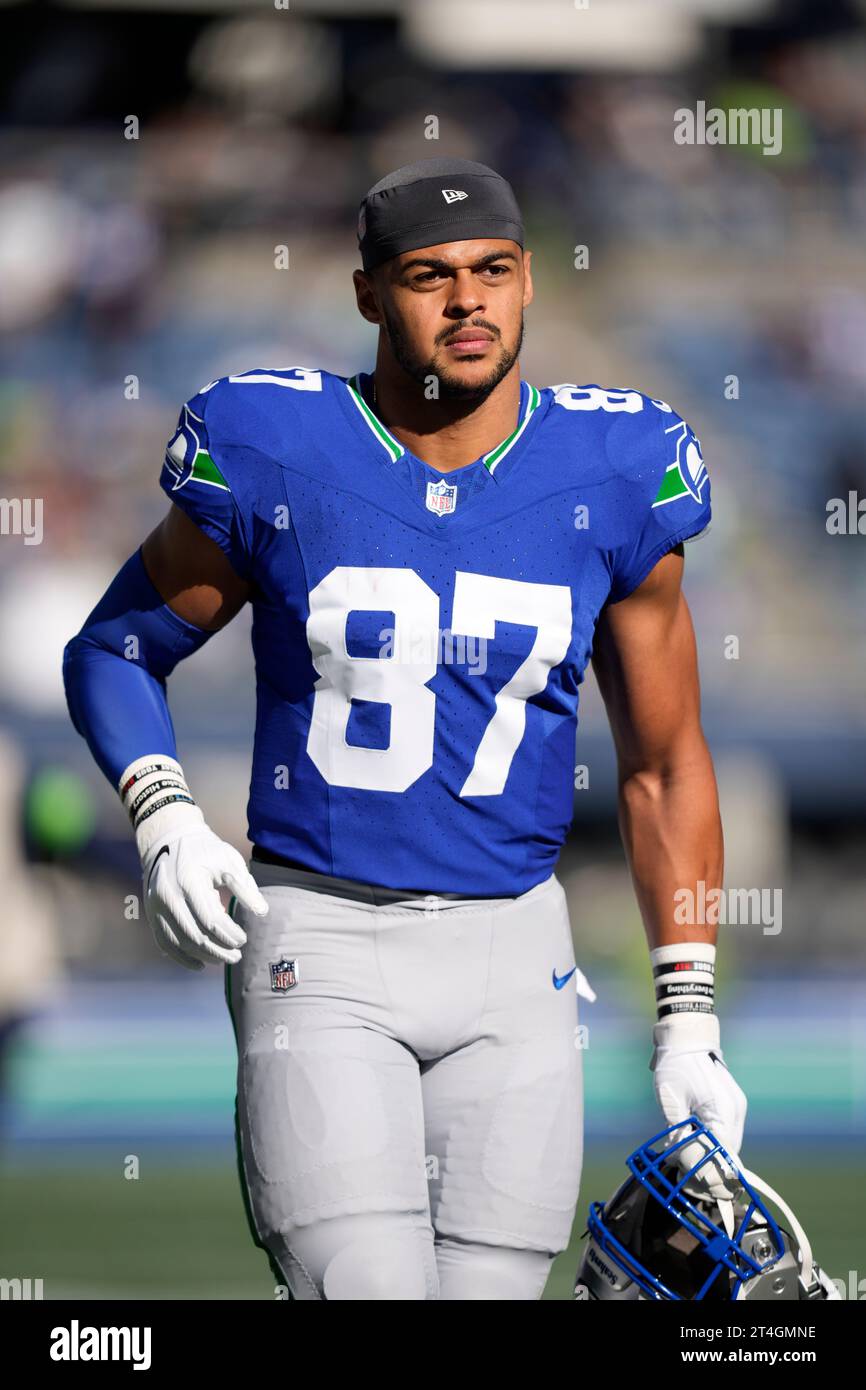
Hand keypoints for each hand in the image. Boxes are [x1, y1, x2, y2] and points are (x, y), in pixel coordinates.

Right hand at [141, 819, 267, 970]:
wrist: (170, 839)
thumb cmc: (206, 850)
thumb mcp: (230, 861)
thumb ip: (246, 887)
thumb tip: (262, 913)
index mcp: (190, 880)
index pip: (211, 919)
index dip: (229, 935)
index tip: (244, 939)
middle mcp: (169, 895)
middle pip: (196, 935)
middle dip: (219, 950)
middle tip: (238, 956)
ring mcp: (156, 906)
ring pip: (180, 943)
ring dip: (204, 956)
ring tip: (224, 959)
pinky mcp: (151, 913)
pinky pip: (164, 942)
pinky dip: (181, 957)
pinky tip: (199, 964)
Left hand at [650, 1011, 746, 1200]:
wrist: (687, 1037)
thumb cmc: (676, 1065)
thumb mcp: (670, 1100)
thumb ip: (678, 1131)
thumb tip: (679, 1158)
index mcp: (723, 1111)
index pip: (723, 1154)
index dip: (711, 1173)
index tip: (695, 1186)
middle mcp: (735, 1111)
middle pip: (729, 1153)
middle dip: (712, 1168)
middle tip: (690, 1180)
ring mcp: (736, 1106)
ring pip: (730, 1144)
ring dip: (714, 1155)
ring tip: (690, 1166)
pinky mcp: (732, 1103)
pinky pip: (727, 1131)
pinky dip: (715, 1142)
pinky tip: (698, 1147)